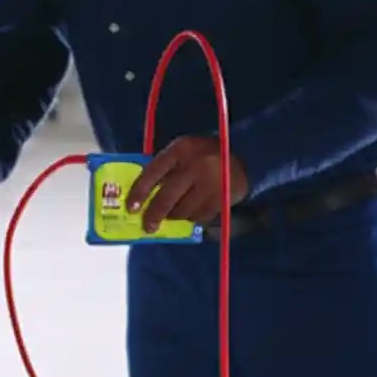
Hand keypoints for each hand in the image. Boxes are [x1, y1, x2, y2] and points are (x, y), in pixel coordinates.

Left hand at [126, 137, 248, 231]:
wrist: (244, 160)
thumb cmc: (204, 156)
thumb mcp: (183, 152)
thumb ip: (166, 168)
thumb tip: (142, 196)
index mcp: (180, 149)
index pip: (153, 172)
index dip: (140, 192)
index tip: (131, 208)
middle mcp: (195, 165)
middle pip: (167, 196)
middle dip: (154, 214)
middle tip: (148, 226)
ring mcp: (210, 183)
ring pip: (183, 210)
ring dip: (173, 217)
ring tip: (170, 218)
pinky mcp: (221, 199)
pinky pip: (199, 216)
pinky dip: (191, 218)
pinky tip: (189, 216)